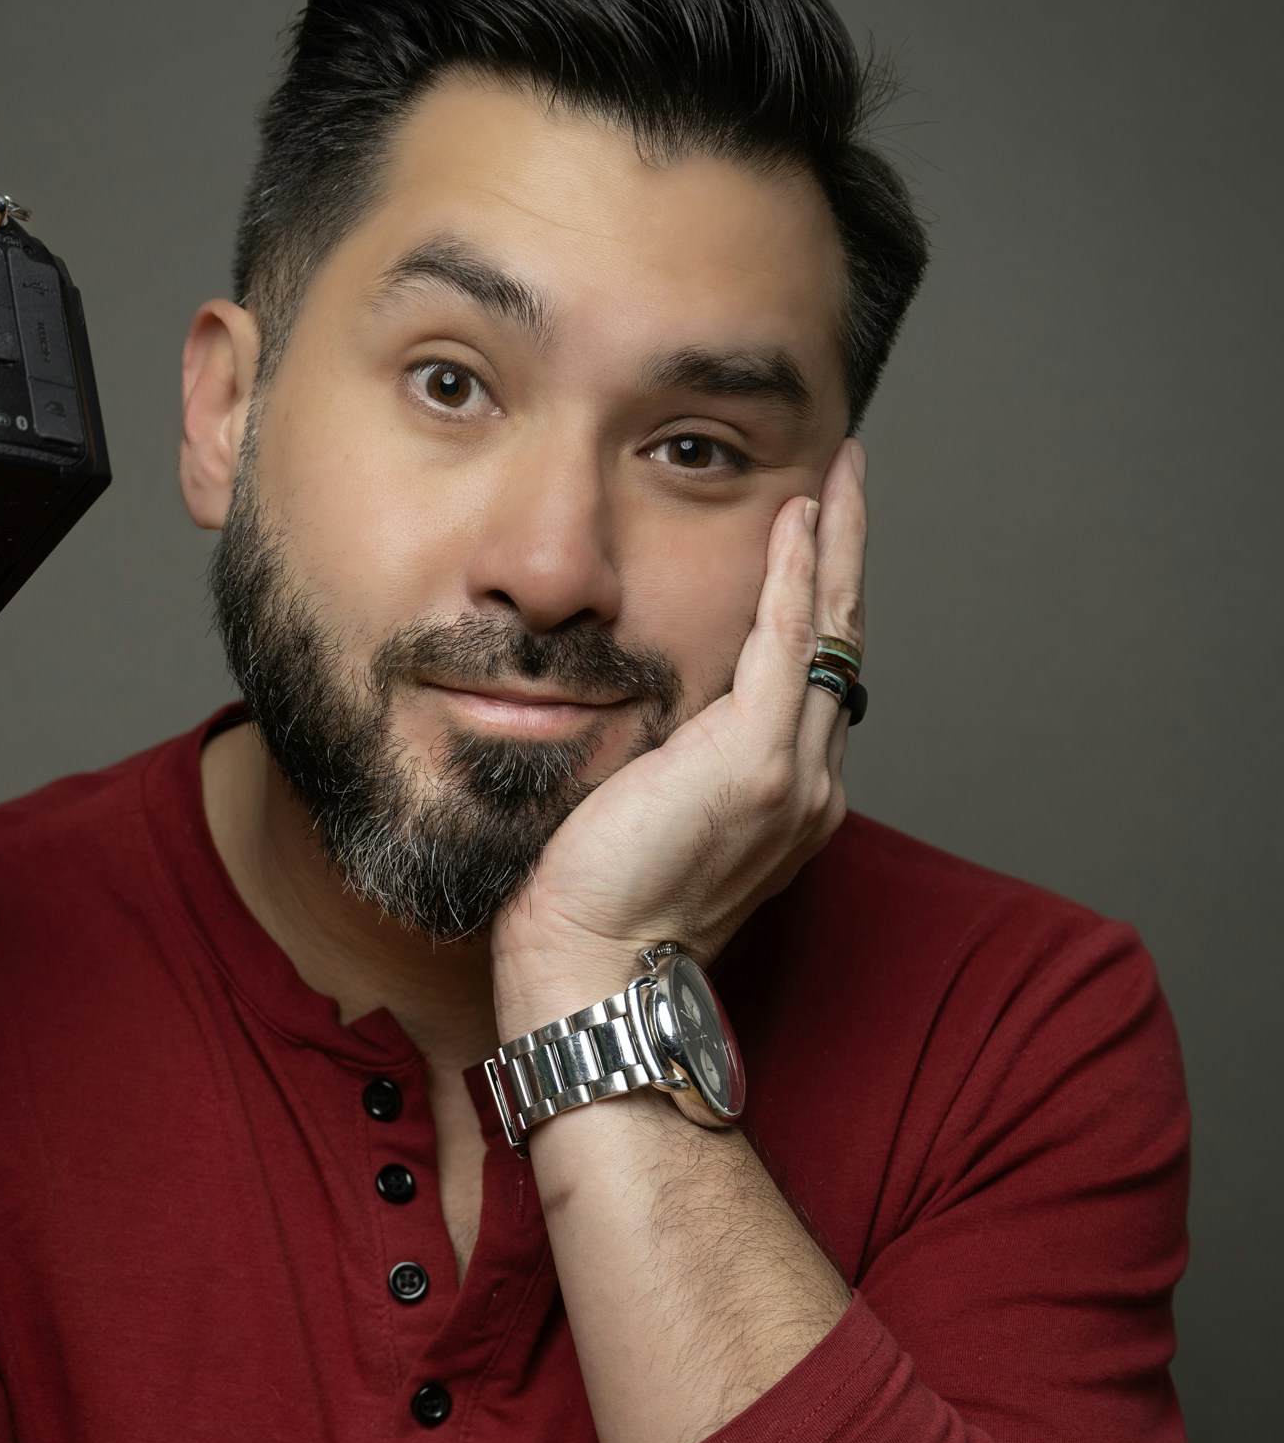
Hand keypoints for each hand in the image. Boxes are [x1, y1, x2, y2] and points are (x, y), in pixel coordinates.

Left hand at [493, 438, 865, 1032]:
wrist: (594, 970)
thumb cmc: (595, 911)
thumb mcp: (640, 816)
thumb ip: (665, 762)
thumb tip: (642, 716)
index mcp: (785, 801)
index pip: (813, 679)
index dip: (819, 603)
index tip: (815, 538)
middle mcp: (809, 785)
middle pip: (841, 644)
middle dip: (846, 553)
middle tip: (849, 478)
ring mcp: (792, 774)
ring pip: (831, 632)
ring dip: (836, 542)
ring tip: (841, 472)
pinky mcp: (757, 762)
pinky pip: (790, 643)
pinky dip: (798, 573)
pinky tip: (799, 515)